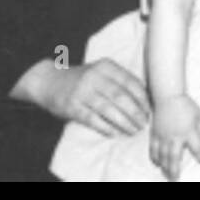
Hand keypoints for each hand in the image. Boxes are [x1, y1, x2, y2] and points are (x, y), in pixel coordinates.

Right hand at [32, 59, 150, 135]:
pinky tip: (115, 133)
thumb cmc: (84, 79)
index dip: (142, 98)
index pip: (130, 82)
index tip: (149, 110)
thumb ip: (120, 81)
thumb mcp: (101, 72)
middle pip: (120, 96)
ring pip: (108, 109)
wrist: (49, 81)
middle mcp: (94, 77)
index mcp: (106, 66)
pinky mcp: (72, 107)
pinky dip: (106, 127)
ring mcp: (82, 92)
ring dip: (123, 122)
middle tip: (144, 123)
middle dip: (135, 112)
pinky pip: (92, 119)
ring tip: (133, 130)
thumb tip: (145, 99)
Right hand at [149, 95, 199, 181]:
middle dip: (175, 170)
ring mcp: (163, 136)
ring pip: (163, 156)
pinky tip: (156, 163)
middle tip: (175, 180)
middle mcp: (175, 137)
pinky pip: (153, 149)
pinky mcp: (155, 134)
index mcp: (189, 132)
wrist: (168, 96)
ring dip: (165, 167)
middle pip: (174, 158)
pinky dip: (154, 158)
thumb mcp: (199, 115)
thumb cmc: (185, 105)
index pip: (197, 148)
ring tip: (167, 175)